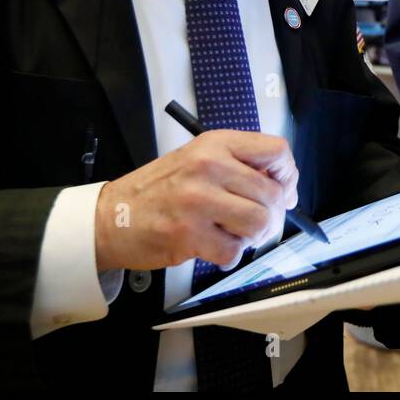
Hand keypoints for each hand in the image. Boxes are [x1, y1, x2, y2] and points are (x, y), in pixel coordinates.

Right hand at [94, 130, 298, 272]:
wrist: (111, 216)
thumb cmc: (158, 190)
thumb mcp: (197, 159)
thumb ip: (238, 165)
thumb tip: (283, 187)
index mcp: (214, 144)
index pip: (276, 150)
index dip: (288, 174)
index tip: (284, 190)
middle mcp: (208, 167)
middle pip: (273, 194)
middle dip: (273, 216)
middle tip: (258, 224)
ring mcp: (198, 201)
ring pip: (260, 224)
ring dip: (253, 237)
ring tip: (235, 235)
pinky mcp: (189, 235)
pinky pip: (234, 251)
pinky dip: (229, 255)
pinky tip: (214, 247)